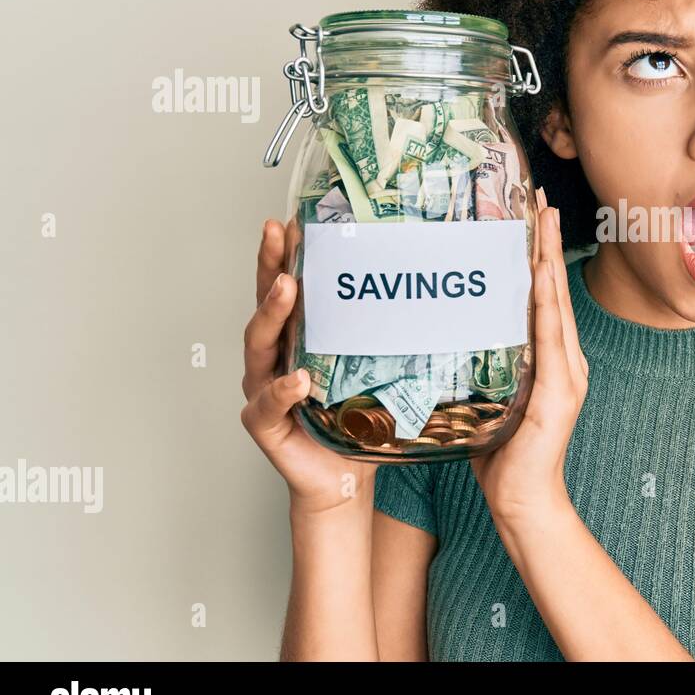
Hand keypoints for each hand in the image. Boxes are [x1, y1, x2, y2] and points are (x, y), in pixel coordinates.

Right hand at [240, 218, 376, 515]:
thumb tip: (434, 293)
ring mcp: (264, 388)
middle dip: (269, 265)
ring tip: (287, 288)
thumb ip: (388, 335)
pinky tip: (298, 379)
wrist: (342, 477)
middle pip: (266, 303)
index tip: (293, 217)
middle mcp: (274, 357)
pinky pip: (269, 403)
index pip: (288, 286)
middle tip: (277, 233)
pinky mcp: (265, 424)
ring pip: (259, 345)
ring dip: (272, 314)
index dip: (286, 252)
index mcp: (298, 338)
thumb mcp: (378, 368)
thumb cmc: (359, 422)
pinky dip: (283, 390)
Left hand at [470, 187, 588, 521]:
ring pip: (555, 304)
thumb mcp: (487, 396)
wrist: (522, 502)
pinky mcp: (559, 394)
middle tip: (540, 199)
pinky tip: (540, 277)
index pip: (543, 295)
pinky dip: (546, 303)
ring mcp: (566, 375)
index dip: (540, 252)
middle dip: (548, 242)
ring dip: (548, 260)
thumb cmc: (501, 455)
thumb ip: (478, 363)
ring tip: (543, 222)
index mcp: (550, 359)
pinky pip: (550, 338)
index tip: (532, 213)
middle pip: (554, 289)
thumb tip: (443, 329)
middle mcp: (565, 360)